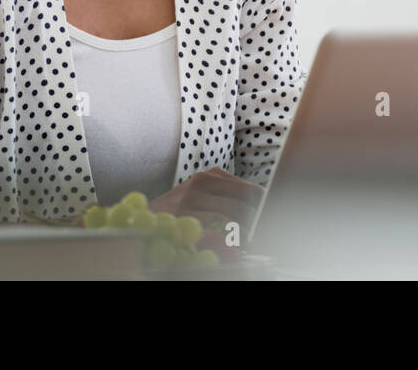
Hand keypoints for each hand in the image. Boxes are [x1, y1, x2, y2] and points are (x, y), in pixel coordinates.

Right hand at [148, 168, 265, 238]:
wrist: (143, 221)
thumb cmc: (179, 213)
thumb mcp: (202, 198)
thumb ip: (228, 199)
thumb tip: (263, 209)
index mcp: (211, 175)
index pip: (250, 189)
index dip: (266, 205)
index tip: (274, 217)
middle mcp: (202, 180)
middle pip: (247, 197)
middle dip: (260, 215)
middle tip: (268, 231)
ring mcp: (191, 196)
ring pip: (235, 211)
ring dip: (248, 228)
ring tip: (253, 240)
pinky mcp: (184, 213)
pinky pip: (217, 223)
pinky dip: (230, 234)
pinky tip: (233, 241)